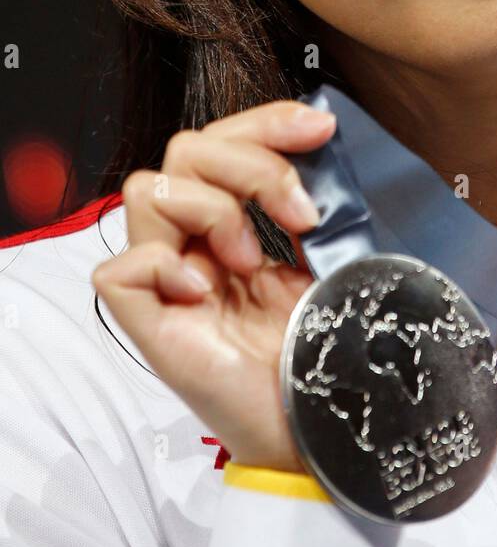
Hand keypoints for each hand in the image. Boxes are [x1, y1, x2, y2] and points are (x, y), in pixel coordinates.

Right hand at [92, 101, 335, 471]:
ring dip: (212, 210)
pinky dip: (163, 264)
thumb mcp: (327, 259)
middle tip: (298, 215)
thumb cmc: (320, 349)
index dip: (266, 122)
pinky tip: (205, 290)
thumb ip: (310, 203)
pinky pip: (118, 268)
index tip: (320, 128)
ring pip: (146, 188)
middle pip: (185, 149)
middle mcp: (194, 242)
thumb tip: (322, 137)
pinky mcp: (148, 325)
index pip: (224, 141)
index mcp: (235, 222)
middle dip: (250, 163)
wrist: (322, 424)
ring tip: (251, 261)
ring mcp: (167, 281)